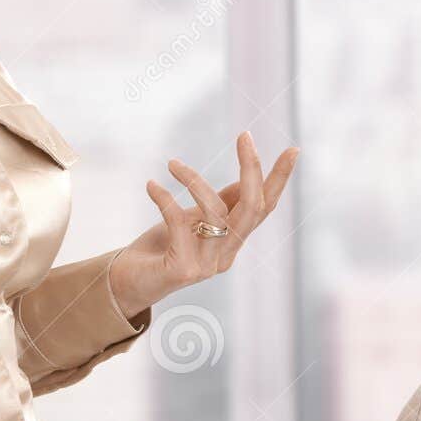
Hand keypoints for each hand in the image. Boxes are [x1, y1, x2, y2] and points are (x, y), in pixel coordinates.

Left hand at [109, 131, 297, 319]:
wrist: (127, 284)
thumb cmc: (161, 247)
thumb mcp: (195, 220)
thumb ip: (221, 204)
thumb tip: (247, 178)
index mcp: (233, 242)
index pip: (264, 208)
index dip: (279, 180)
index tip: (293, 149)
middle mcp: (226, 255)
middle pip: (252, 209)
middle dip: (252, 169)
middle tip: (245, 136)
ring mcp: (206, 266)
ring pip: (216, 213)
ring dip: (194, 181)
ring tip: (172, 164)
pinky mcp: (182, 271)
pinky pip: (179, 223)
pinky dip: (165, 199)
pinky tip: (151, 185)